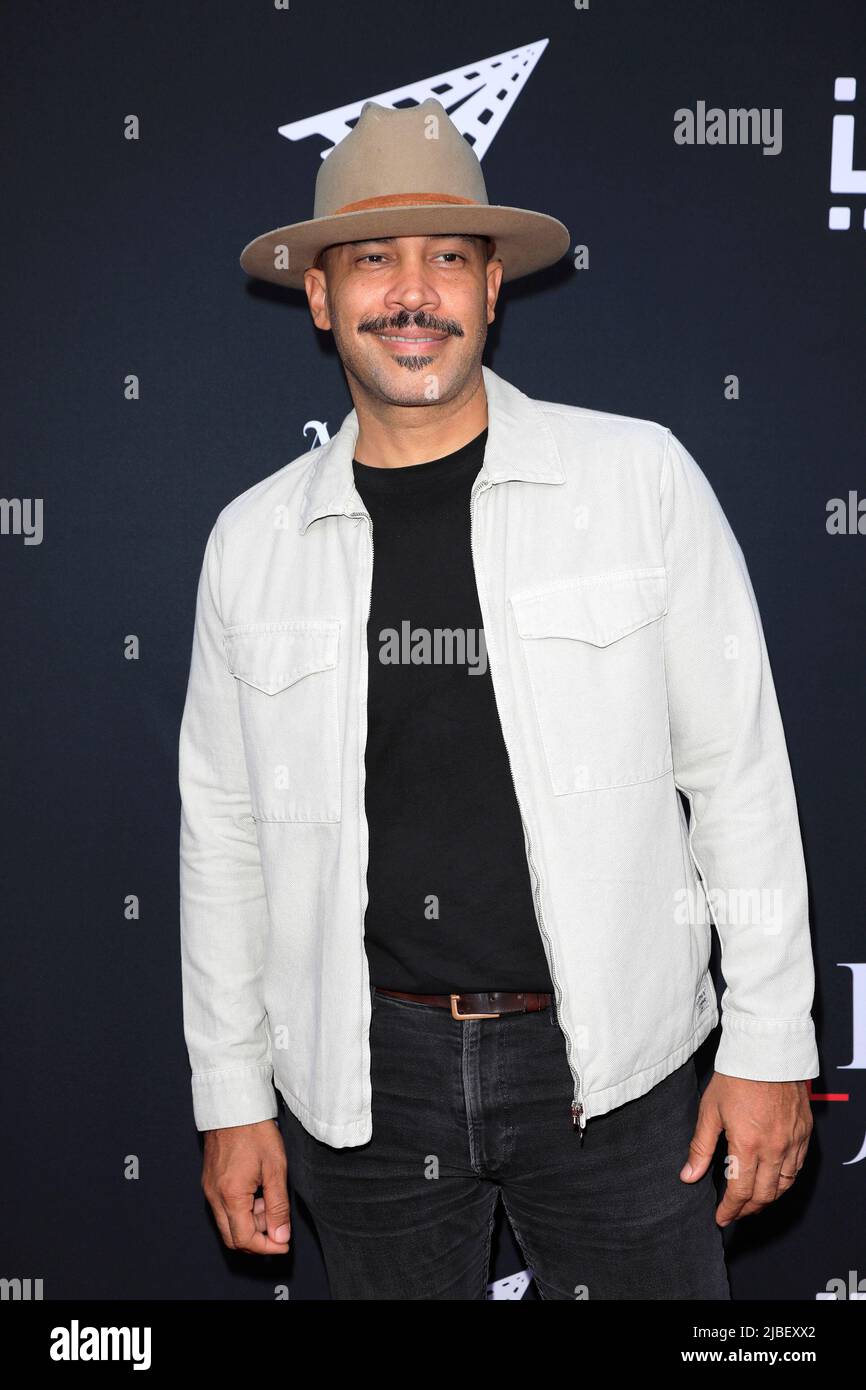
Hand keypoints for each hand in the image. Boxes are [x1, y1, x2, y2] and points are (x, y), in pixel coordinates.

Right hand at [202, 1118, 290, 1253]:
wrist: (233, 1105)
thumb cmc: (256, 1132)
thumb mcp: (275, 1168)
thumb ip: (277, 1206)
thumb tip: (280, 1237)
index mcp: (230, 1195)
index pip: (244, 1240)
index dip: (266, 1247)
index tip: (284, 1244)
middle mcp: (214, 1197)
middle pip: (232, 1238)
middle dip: (257, 1239)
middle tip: (278, 1227)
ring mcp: (209, 1190)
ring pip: (228, 1224)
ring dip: (250, 1223)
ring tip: (269, 1201)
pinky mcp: (209, 1182)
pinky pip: (223, 1209)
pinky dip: (241, 1211)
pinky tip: (257, 1194)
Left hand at [679, 1072, 812, 1226]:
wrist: (766, 1051)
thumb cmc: (735, 1076)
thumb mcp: (710, 1111)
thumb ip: (700, 1148)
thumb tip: (688, 1176)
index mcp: (748, 1145)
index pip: (741, 1192)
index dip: (730, 1210)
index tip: (721, 1218)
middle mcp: (774, 1148)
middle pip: (764, 1194)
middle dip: (748, 1209)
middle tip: (734, 1212)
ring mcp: (793, 1141)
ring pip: (784, 1185)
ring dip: (768, 1199)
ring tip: (752, 1201)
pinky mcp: (804, 1133)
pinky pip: (797, 1168)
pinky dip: (785, 1181)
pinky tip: (773, 1180)